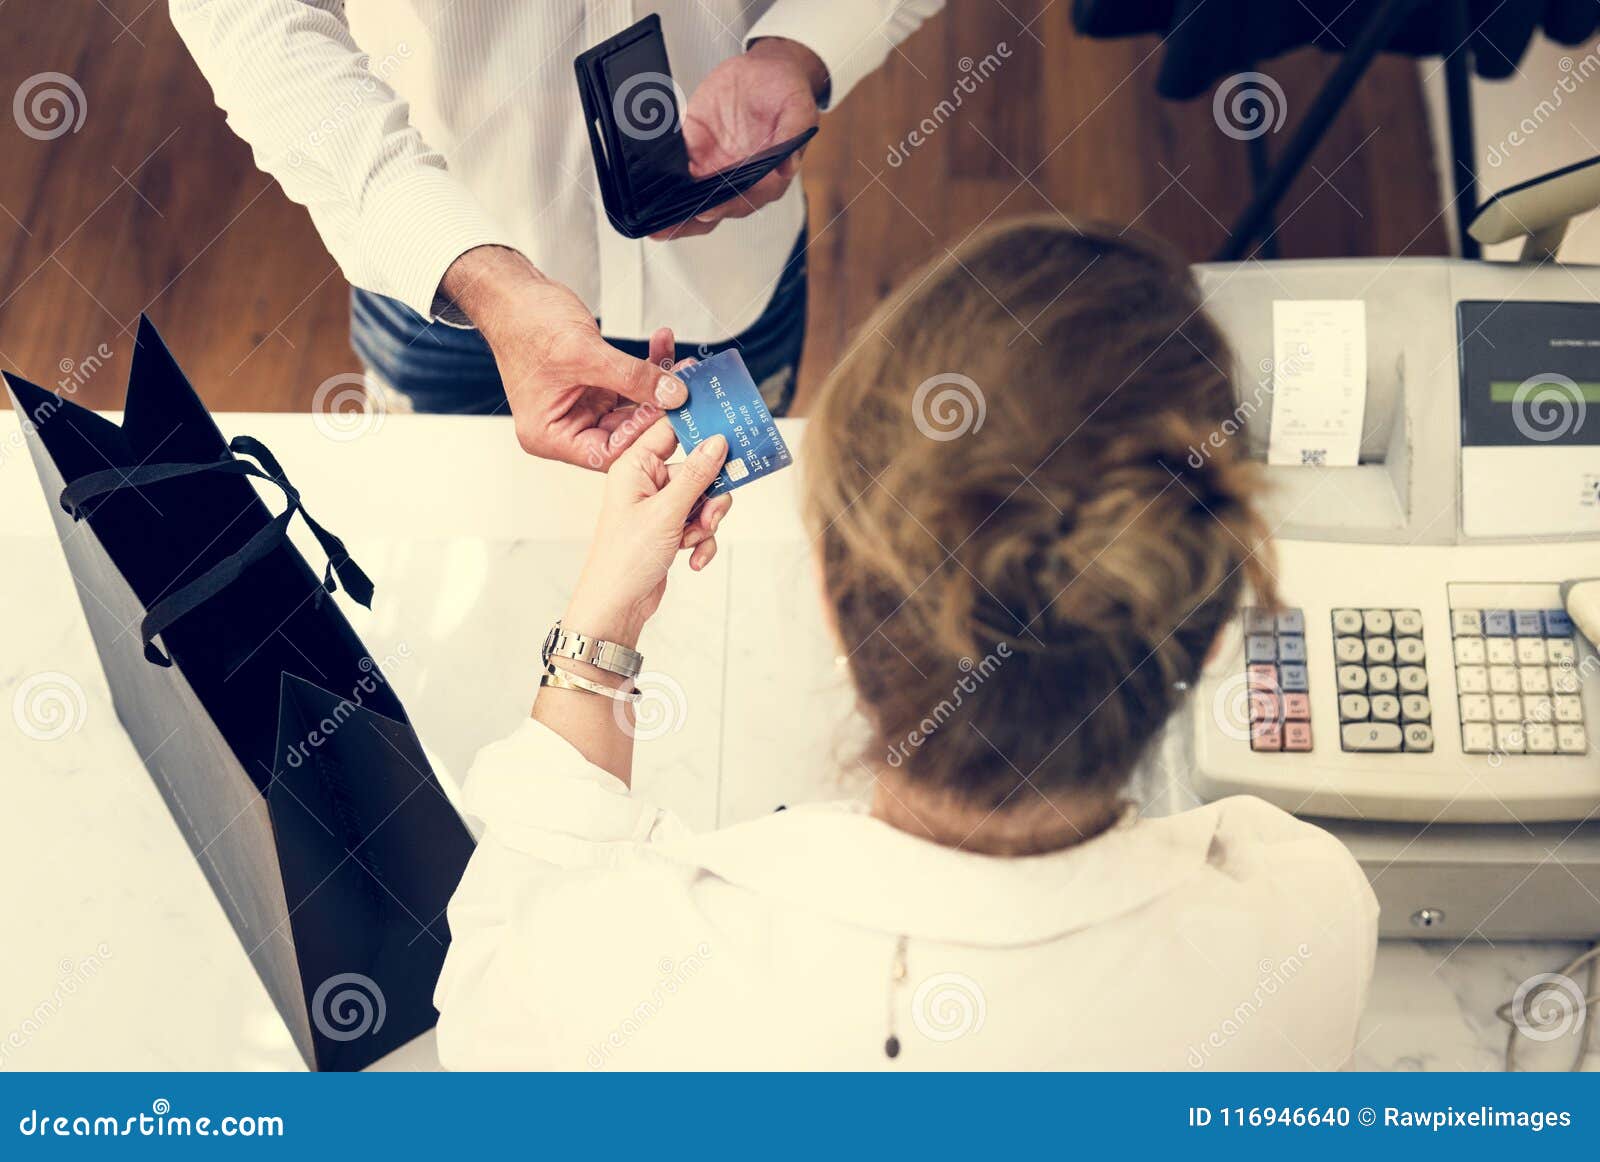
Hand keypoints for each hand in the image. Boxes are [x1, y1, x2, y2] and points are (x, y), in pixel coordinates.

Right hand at [440, 245, 687, 466]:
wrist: (512, 292)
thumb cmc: (525, 322)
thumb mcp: (585, 354)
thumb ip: (632, 378)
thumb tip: (674, 395)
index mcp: (550, 435)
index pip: (608, 452)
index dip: (642, 437)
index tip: (673, 415)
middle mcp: (565, 426)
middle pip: (624, 432)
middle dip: (658, 406)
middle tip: (688, 388)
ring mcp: (580, 406)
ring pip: (631, 406)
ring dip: (657, 383)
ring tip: (682, 362)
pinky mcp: (592, 386)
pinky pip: (627, 383)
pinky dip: (645, 366)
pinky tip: (663, 346)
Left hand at [563, 337, 733, 645]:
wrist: (616, 605)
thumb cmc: (626, 557)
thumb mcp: (667, 512)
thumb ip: (696, 475)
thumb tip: (719, 441)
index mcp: (635, 466)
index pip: (671, 431)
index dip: (700, 427)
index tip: (730, 426)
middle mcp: (646, 482)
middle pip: (697, 469)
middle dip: (709, 495)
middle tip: (711, 512)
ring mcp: (658, 507)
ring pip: (703, 499)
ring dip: (706, 522)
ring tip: (693, 539)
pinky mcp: (669, 529)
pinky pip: (699, 524)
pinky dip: (701, 541)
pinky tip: (691, 559)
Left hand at [649, 38, 825, 240]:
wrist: (764, 70)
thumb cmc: (784, 90)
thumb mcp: (797, 104)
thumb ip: (794, 133)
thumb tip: (788, 166)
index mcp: (769, 176)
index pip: (745, 199)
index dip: (724, 206)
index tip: (705, 210)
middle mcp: (740, 178)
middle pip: (713, 208)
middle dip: (688, 220)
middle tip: (665, 226)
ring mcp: (716, 168)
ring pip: (692, 199)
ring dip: (671, 211)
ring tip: (650, 221)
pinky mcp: (696, 151)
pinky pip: (677, 171)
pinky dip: (662, 181)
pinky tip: (646, 189)